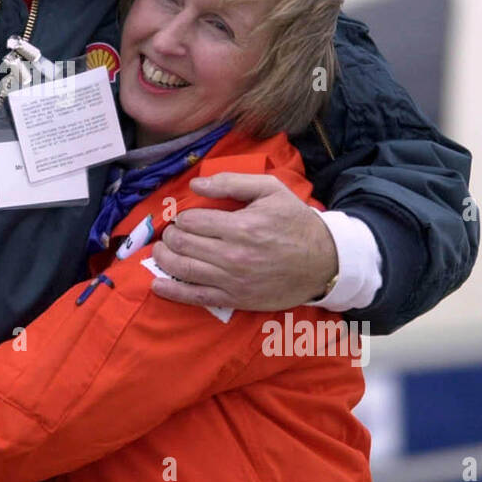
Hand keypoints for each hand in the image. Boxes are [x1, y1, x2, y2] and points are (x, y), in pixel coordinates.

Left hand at [149, 173, 337, 311]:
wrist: (323, 262)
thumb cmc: (295, 222)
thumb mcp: (270, 190)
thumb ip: (231, 182)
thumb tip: (195, 184)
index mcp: (241, 226)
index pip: (191, 221)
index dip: (182, 217)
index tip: (186, 218)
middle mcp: (233, 255)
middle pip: (182, 244)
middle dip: (170, 236)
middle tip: (173, 233)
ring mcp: (232, 280)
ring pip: (182, 269)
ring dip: (164, 258)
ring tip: (163, 251)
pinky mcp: (234, 299)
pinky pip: (195, 297)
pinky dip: (172, 291)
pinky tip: (157, 285)